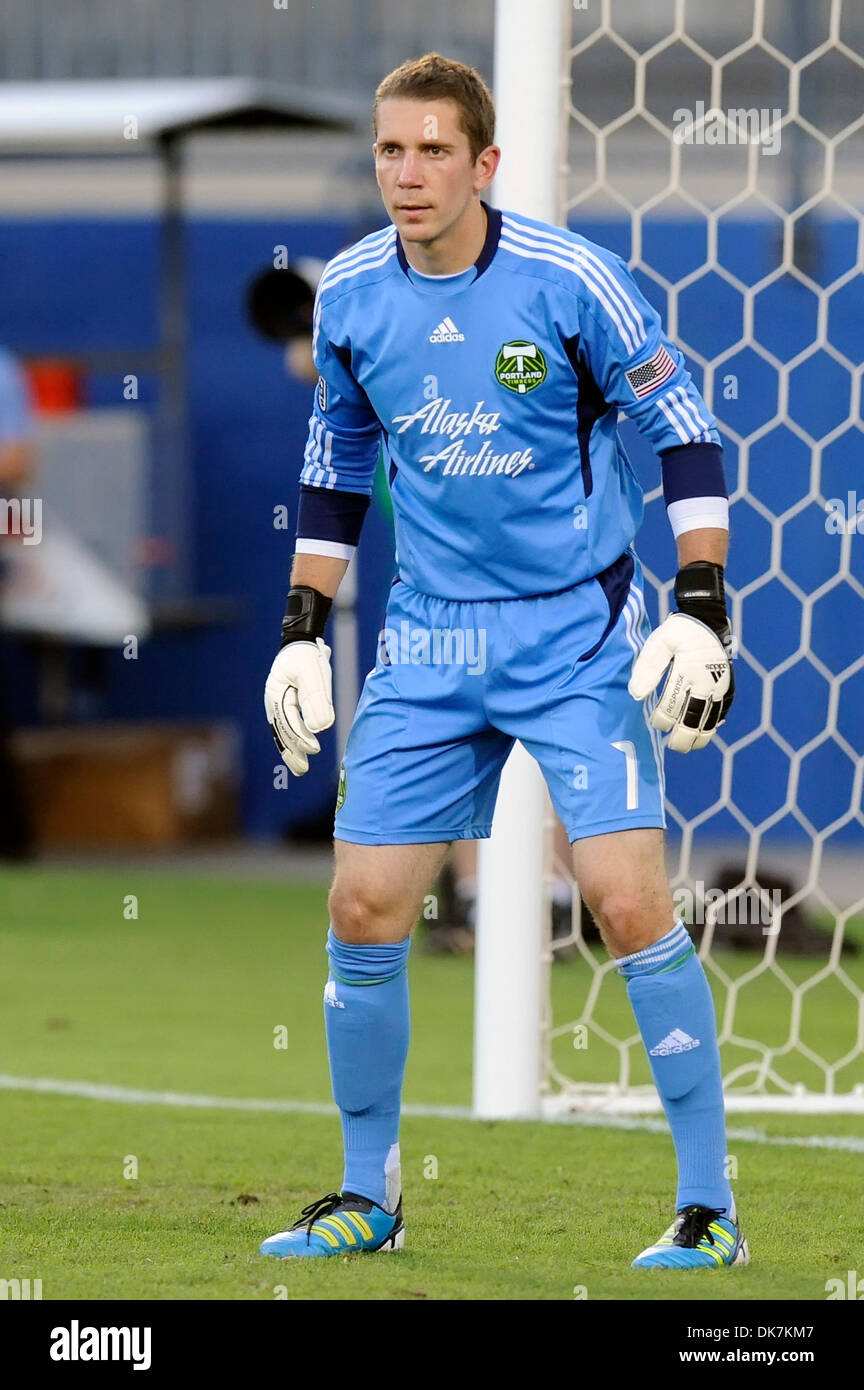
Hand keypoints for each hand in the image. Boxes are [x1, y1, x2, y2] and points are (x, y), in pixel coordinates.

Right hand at [264, 637, 333, 774]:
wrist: (301, 643)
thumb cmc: (307, 657)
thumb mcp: (313, 674)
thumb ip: (315, 699)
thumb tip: (319, 729)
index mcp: (277, 694)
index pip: (289, 721)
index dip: (301, 737)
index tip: (315, 749)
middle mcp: (274, 702)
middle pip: (282, 731)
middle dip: (293, 751)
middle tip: (304, 769)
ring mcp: (278, 705)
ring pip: (283, 733)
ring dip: (291, 751)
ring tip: (300, 769)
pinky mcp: (287, 707)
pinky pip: (287, 728)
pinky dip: (293, 742)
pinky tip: (299, 753)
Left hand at [628, 611, 732, 752]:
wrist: (706, 618)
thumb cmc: (678, 632)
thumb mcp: (658, 643)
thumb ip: (648, 668)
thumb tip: (636, 695)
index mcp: (688, 671)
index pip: (672, 706)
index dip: (662, 720)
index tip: (655, 723)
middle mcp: (707, 681)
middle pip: (694, 718)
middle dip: (683, 736)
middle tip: (673, 746)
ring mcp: (720, 685)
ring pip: (712, 717)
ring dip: (701, 735)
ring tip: (690, 746)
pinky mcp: (729, 684)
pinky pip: (724, 708)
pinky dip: (716, 722)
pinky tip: (707, 730)